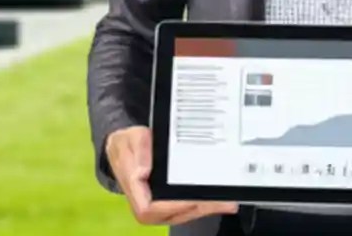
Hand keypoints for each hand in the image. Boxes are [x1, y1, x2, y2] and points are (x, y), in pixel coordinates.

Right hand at [105, 126, 237, 224]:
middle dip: (201, 208)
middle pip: (175, 213)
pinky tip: (218, 198)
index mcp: (134, 191)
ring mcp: (159, 207)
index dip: (175, 206)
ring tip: (227, 201)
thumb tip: (144, 170)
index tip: (193, 198)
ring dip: (206, 208)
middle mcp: (147, 205)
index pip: (152, 209)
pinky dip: (204, 203)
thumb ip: (139, 151)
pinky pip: (187, 207)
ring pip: (185, 213)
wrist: (124, 146)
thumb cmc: (127, 143)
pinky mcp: (170, 203)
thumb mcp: (131, 138)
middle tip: (223, 200)